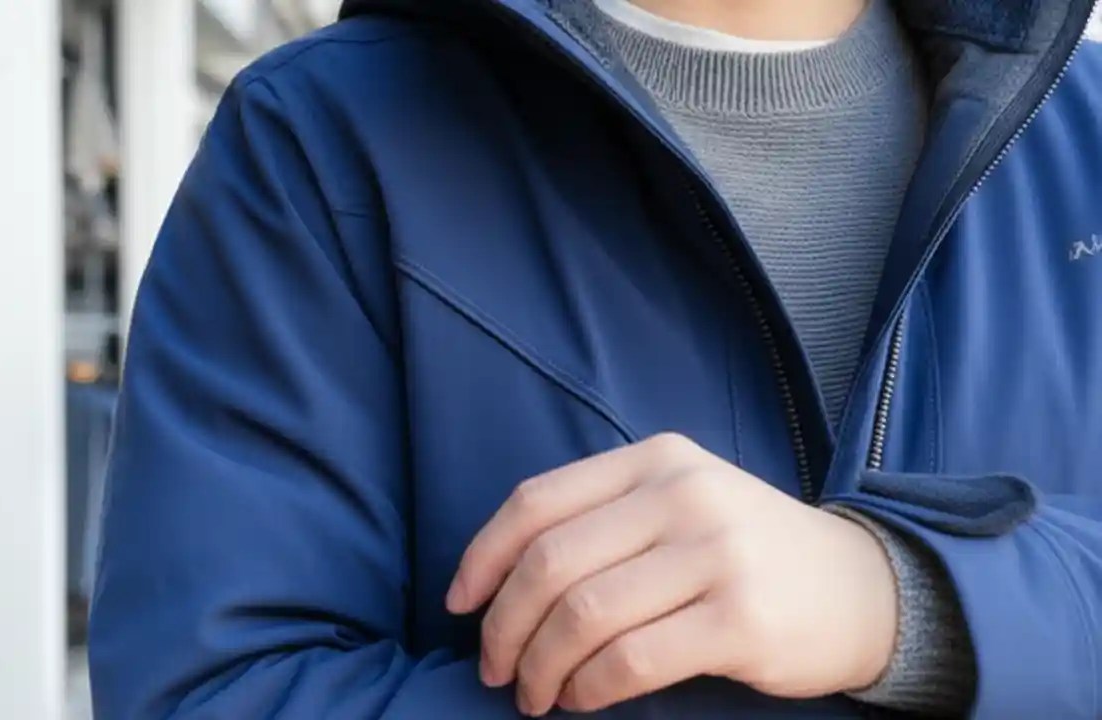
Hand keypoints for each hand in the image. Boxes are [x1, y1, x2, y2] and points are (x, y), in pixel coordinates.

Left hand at [446, 433, 897, 715]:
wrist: (862, 588)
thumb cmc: (745, 551)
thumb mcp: (679, 504)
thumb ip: (602, 521)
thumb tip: (496, 582)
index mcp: (656, 460)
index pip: (536, 500)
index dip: (482, 557)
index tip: (459, 605)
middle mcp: (682, 494)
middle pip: (550, 562)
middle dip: (503, 625)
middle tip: (494, 669)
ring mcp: (716, 554)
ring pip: (584, 614)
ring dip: (541, 667)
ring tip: (535, 695)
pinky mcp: (741, 619)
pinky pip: (631, 660)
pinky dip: (590, 688)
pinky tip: (583, 700)